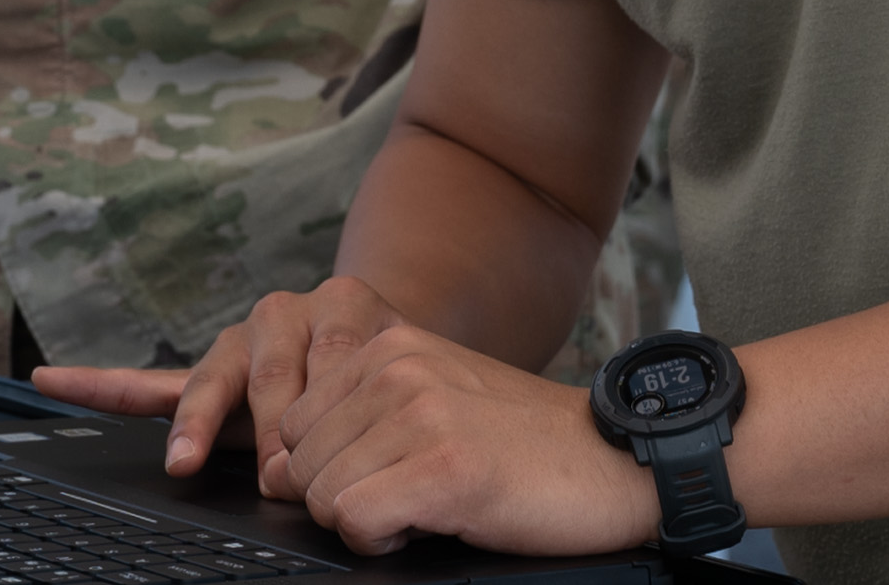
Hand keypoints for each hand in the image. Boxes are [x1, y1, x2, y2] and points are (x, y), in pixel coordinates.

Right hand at [33, 277, 410, 497]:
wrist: (403, 360)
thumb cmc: (411, 383)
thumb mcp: (416, 382)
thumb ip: (394, 404)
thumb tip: (385, 459)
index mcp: (342, 309)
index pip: (326, 357)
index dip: (319, 411)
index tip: (310, 458)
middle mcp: (284, 316)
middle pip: (265, 371)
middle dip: (270, 427)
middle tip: (276, 472)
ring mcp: (239, 344)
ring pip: (211, 382)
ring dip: (200, 424)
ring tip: (187, 459)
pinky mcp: (206, 375)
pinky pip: (148, 381)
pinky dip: (102, 385)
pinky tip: (51, 379)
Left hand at [272, 324, 661, 557]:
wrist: (613, 458)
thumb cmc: (523, 443)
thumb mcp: (433, 402)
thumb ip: (359, 418)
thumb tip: (275, 469)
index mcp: (387, 346)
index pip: (294, 425)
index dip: (329, 471)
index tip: (384, 479)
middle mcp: (396, 369)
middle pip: (300, 465)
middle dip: (342, 501)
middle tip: (407, 501)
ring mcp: (419, 414)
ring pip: (322, 496)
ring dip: (366, 523)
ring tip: (426, 509)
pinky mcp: (444, 467)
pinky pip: (356, 521)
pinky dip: (381, 541)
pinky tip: (429, 525)